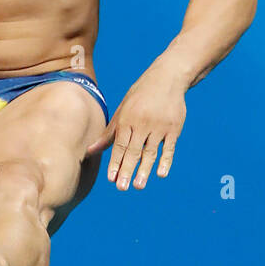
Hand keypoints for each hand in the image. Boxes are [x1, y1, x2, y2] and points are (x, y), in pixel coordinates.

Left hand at [87, 67, 186, 189]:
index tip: (111, 179)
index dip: (115, 162)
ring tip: (138, 185)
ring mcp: (160, 126)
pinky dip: (166, 161)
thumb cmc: (141, 95)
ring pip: (151, 151)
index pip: (119, 145)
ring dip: (145, 170)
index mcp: (128, 119)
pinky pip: (169, 147)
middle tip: (122, 187)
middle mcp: (143, 123)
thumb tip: (90, 150)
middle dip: (127, 170)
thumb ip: (109, 133)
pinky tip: (161, 173)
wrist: (168, 78)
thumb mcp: (123, 109)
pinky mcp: (174, 128)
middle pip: (134, 150)